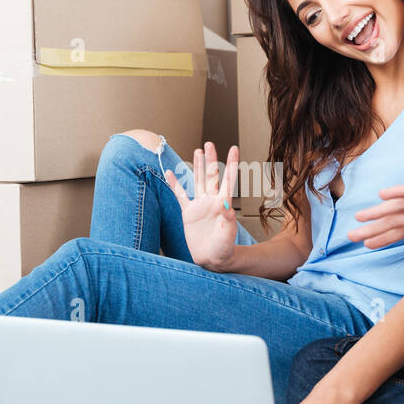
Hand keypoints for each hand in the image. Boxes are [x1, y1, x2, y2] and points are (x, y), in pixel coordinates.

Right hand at [164, 142, 240, 270]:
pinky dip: (174, 184)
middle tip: (209, 143)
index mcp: (223, 204)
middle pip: (211, 175)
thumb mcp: (228, 235)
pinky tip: (170, 173)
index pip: (228, 179)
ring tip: (198, 151)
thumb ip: (228, 219)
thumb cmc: (224, 249)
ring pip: (198, 181)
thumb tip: (227, 203)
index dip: (231, 163)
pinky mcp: (188, 213)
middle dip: (211, 159)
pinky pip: (180, 195)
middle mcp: (211, 201)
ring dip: (197, 166)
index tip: (234, 148)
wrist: (212, 260)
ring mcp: (199, 206)